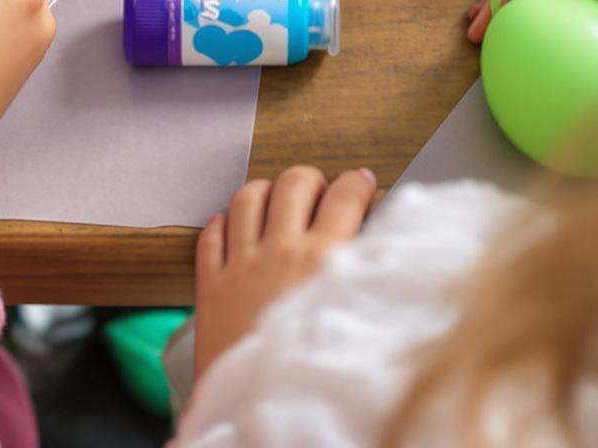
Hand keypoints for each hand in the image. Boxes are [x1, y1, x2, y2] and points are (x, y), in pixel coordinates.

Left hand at [192, 166, 376, 380]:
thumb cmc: (315, 382)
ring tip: (275, 197)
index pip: (345, 199)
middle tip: (319, 187)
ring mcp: (241, 264)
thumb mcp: (366, 333)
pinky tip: (228, 227)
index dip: (357, 183)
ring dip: (264, 190)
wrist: (259, 418)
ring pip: (247, 199)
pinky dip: (220, 224)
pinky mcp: (211, 286)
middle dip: (309, 178)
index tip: (363, 181)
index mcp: (324, 261)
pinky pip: (210, 237)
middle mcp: (280, 252)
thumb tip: (388, 259)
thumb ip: (373, 287)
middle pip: (293, 184)